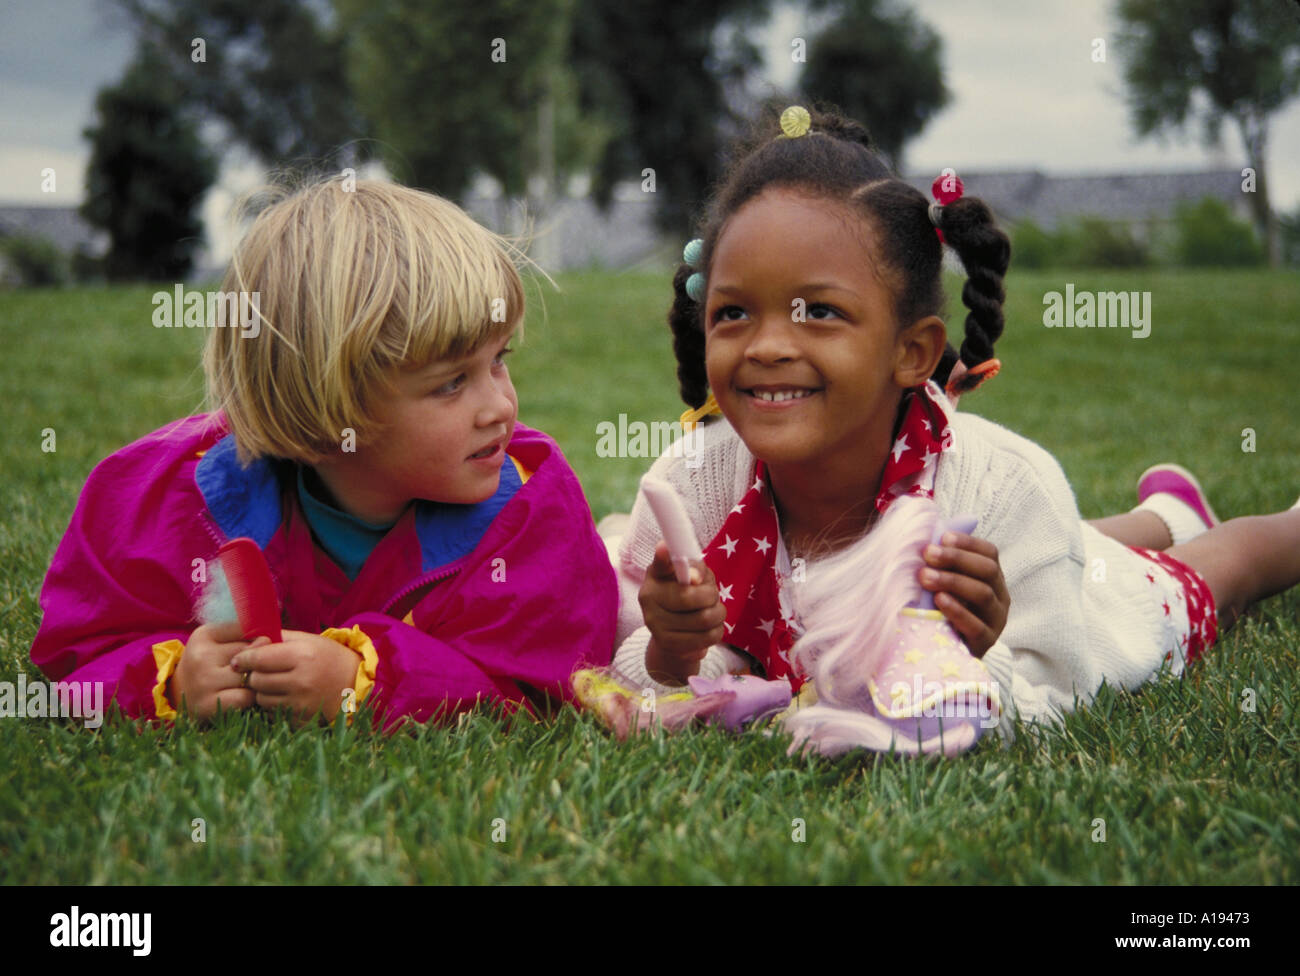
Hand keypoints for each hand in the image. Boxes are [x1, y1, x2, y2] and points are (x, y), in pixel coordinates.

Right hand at [172, 622, 260, 720]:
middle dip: (258, 662)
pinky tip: (243, 695)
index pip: (248, 630)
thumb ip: (247, 635)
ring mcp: (203, 681)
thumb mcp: (221, 642)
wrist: (181, 693)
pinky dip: (251, 697)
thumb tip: (272, 640)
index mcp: (204, 634)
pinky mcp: (208, 704)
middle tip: (253, 668)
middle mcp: (200, 656)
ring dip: (257, 681)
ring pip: (251, 676)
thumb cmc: (211, 663)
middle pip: (251, 654)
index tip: (257, 647)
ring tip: (250, 681)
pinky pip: (247, 697)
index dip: (259, 640)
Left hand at [230, 630, 359, 725]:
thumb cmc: (329, 657)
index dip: (244, 659)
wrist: (356, 684)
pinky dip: (274, 705)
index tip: (238, 661)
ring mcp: (302, 703)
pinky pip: (273, 714)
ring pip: (261, 699)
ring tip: (277, 684)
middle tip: (263, 672)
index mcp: (302, 655)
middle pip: (256, 680)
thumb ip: (278, 637)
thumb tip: (247, 642)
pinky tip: (286, 697)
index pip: (258, 659)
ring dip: (263, 692)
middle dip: (255, 675)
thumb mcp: (308, 640)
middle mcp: (301, 680)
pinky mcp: (302, 719)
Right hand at [639, 541, 725, 684]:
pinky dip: (717, 630)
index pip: (659, 565)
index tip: (664, 549)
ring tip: (715, 611)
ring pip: (703, 619)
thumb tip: (695, 577)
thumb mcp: (694, 574)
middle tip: (713, 596)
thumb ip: (696, 569)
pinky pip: (706, 637)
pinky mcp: (667, 644)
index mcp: (655, 577)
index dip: (662, 557)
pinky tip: (710, 626)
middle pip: (688, 597)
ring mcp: (655, 624)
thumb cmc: (687, 593)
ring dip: (718, 613)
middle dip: (712, 595)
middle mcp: (648, 599)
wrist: (675, 630)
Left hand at [918, 532, 1009, 657]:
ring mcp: (996, 621)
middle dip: (956, 559)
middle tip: (927, 554)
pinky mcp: (986, 643)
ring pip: (983, 595)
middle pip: (987, 571)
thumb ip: (940, 564)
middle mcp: (1000, 598)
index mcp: (993, 579)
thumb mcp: (944, 586)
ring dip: (953, 581)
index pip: (989, 553)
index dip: (968, 543)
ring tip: (925, 576)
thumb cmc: (942, 612)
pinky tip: (939, 600)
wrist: (950, 657)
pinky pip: (976, 626)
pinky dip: (957, 611)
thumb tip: (926, 533)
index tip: (942, 537)